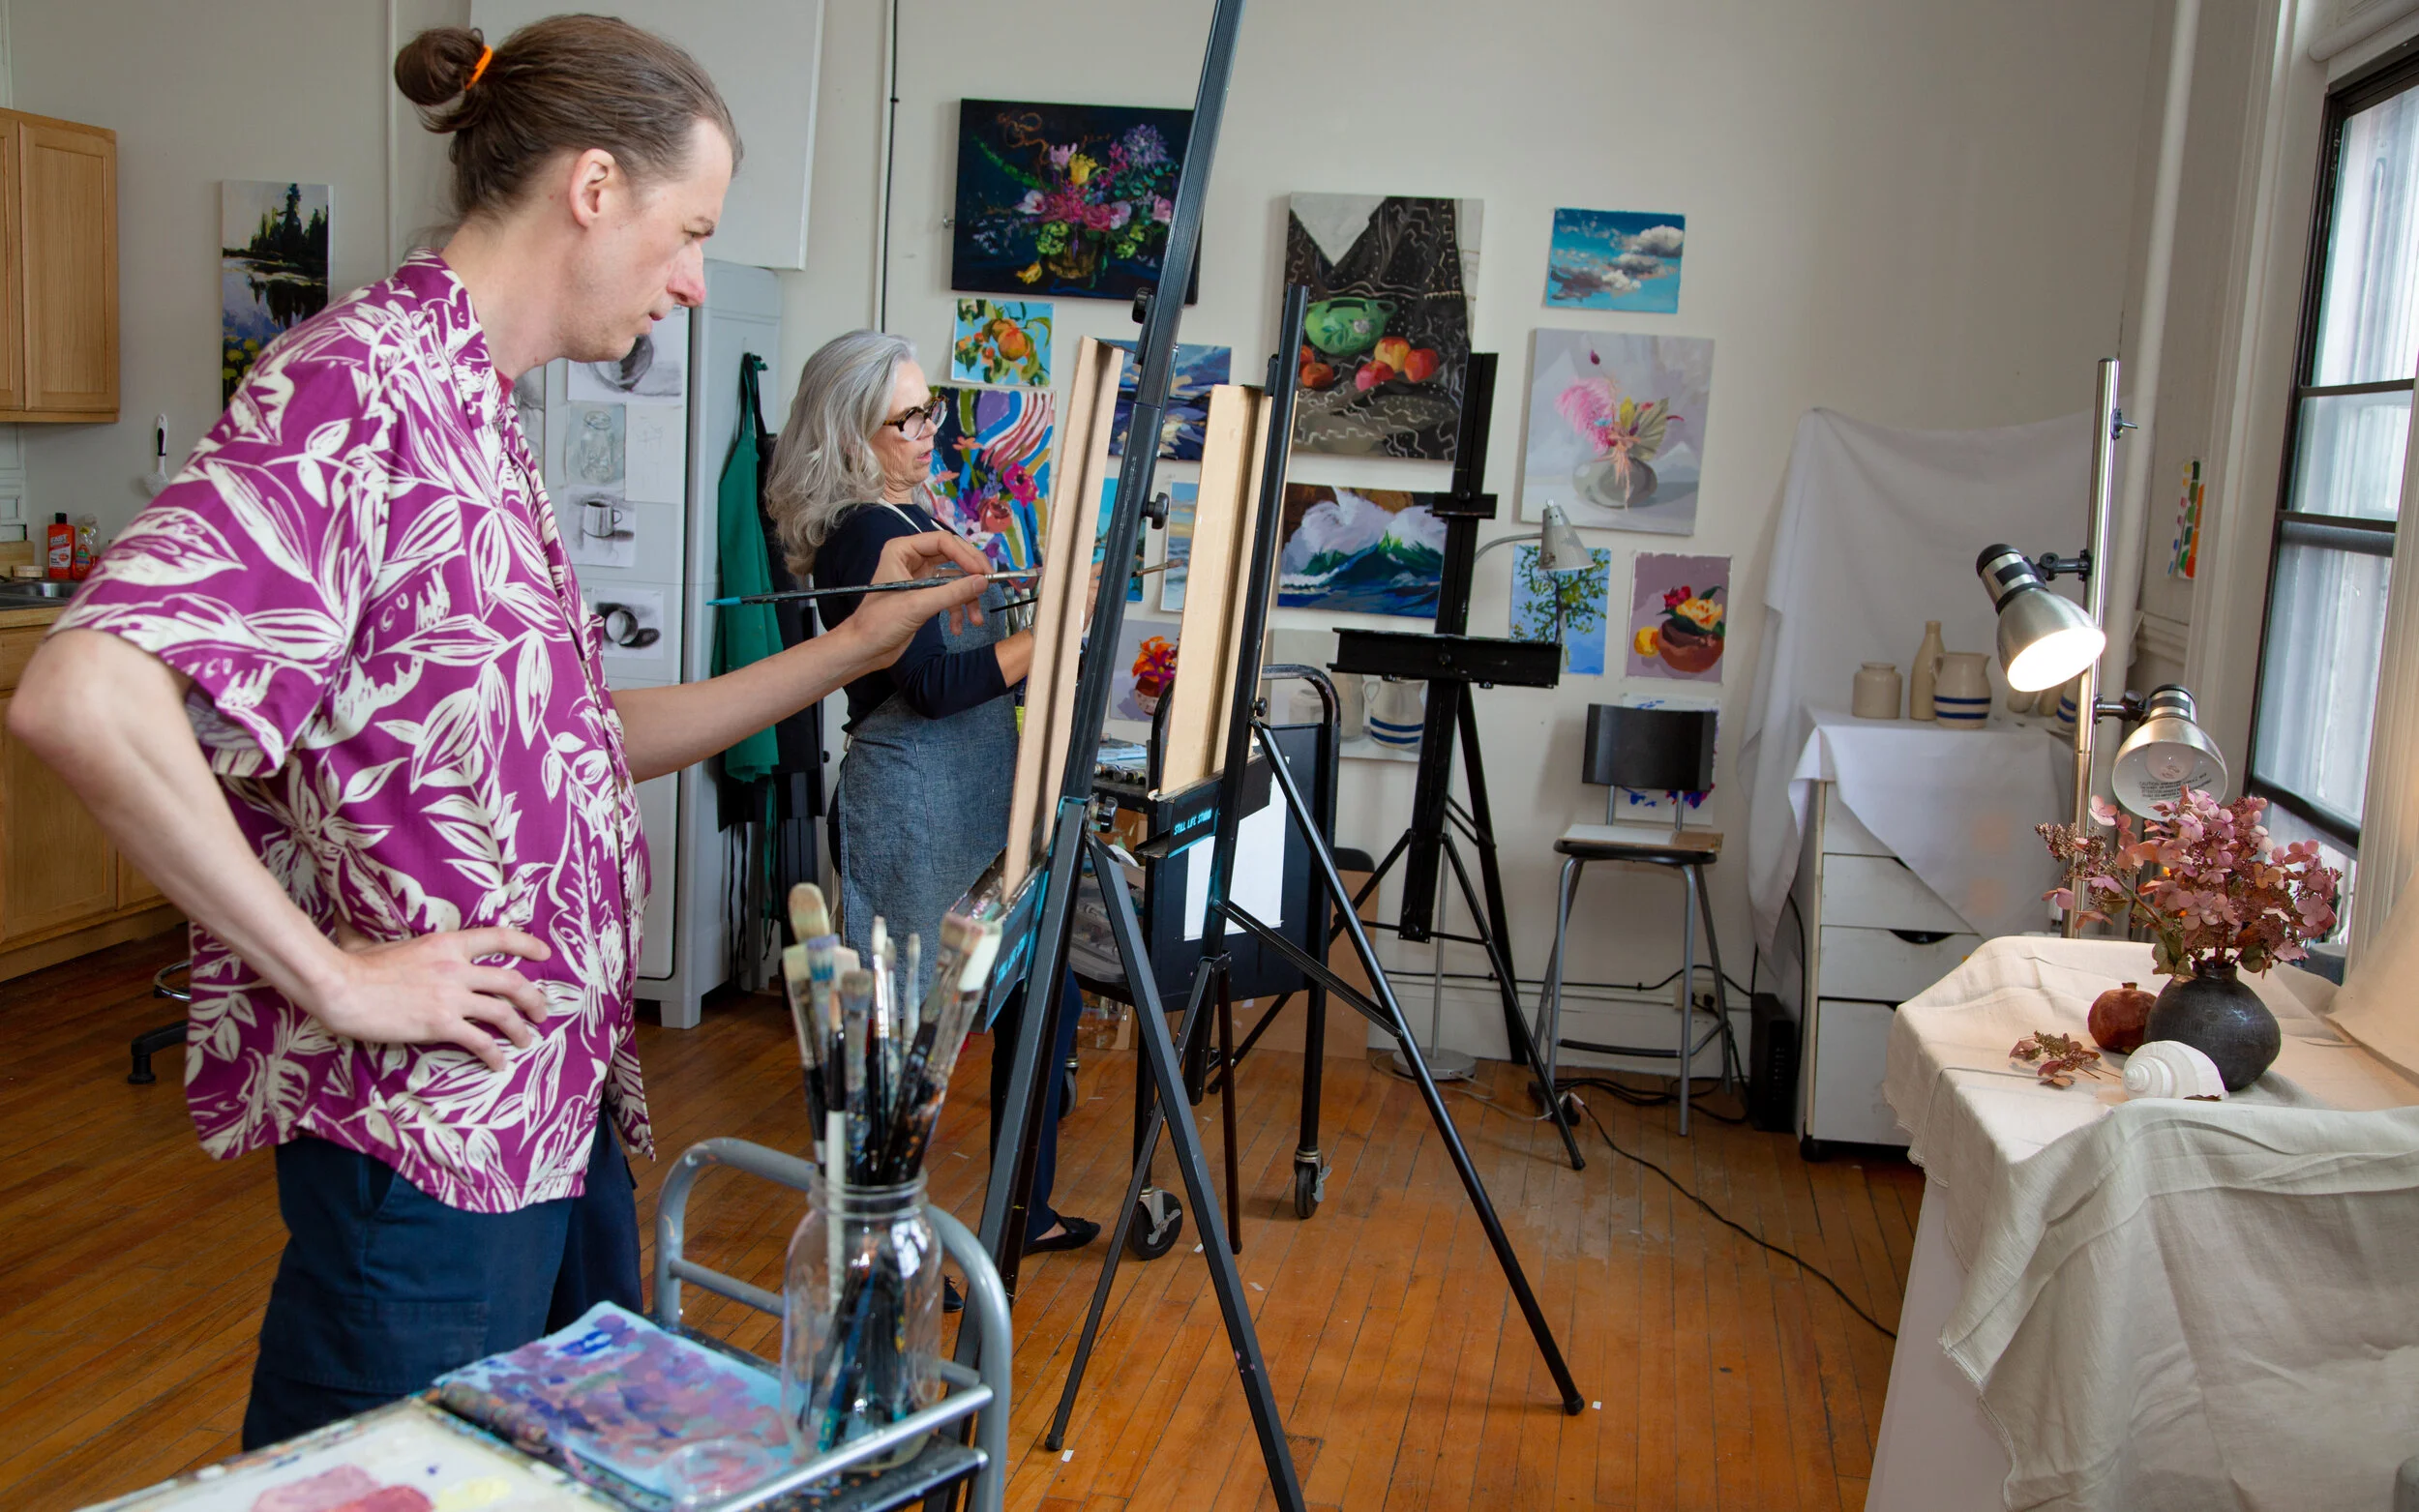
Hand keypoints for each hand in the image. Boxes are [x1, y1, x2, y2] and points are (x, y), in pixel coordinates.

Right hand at [313, 925, 554, 1071]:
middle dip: (534, 999)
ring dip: (521, 1030)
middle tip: (541, 1012)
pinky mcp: (442, 1024)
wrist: (342, 988)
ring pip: (503, 1013)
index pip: (499, 939)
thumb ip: (396, 940)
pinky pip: (480, 1041)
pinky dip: (495, 1054)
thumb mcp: (387, 941)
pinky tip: (498, 1064)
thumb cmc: (356, 965)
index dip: (528, 945)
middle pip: (512, 982)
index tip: (544, 954)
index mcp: (447, 944)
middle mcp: (457, 968)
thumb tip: (368, 929)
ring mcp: (452, 997)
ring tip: (527, 1040)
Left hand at [844, 530, 992, 668]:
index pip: (942, 541)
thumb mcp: (918, 606)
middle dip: (972, 574)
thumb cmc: (879, 623)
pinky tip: (958, 628)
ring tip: (976, 620)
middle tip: (990, 585)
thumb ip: (953, 593)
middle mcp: (912, 559)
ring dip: (967, 599)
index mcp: (902, 550)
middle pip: (953, 556)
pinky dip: (957, 611)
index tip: (983, 574)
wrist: (863, 649)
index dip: (966, 555)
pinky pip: (949, 595)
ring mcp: (919, 577)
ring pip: (954, 579)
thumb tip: (983, 582)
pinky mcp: (924, 595)